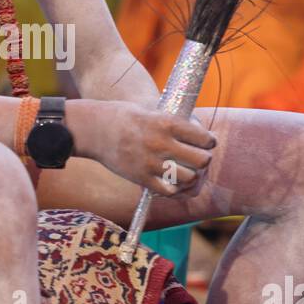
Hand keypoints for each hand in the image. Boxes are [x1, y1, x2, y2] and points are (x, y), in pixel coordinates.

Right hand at [79, 99, 216, 197]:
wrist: (94, 129)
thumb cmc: (123, 116)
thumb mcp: (152, 112)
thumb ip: (174, 124)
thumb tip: (196, 135)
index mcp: (168, 123)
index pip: (205, 138)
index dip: (209, 142)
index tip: (205, 143)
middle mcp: (162, 144)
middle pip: (202, 161)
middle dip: (203, 161)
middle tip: (196, 159)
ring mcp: (152, 163)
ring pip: (189, 178)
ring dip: (190, 177)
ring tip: (185, 172)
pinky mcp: (141, 178)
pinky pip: (169, 192)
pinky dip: (174, 189)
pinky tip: (171, 182)